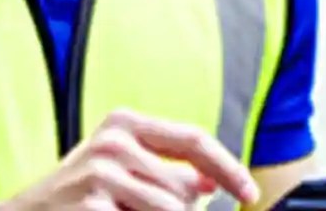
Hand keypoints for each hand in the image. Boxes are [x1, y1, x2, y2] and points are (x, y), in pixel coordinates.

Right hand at [0, 108, 260, 209]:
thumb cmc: (75, 199)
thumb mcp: (119, 172)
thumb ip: (163, 171)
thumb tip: (211, 184)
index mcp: (123, 123)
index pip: (194, 140)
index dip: (229, 168)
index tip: (250, 194)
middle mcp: (112, 141)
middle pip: (183, 189)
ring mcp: (100, 173)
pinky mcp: (92, 204)